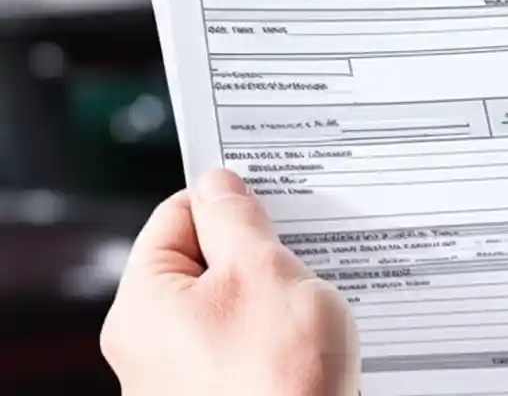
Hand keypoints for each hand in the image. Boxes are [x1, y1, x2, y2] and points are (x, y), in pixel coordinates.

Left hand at [101, 170, 358, 395]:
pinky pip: (246, 347)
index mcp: (142, 308)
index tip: (268, 200)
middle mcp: (148, 349)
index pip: (175, 218)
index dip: (226, 201)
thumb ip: (237, 220)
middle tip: (300, 253)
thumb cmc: (281, 379)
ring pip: (231, 308)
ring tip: (311, 303)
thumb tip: (219, 186)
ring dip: (273, 296)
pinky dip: (278, 335)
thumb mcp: (264, 271)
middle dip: (257, 253)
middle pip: (203, 264)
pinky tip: (311, 340)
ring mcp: (184, 382)